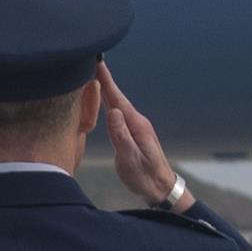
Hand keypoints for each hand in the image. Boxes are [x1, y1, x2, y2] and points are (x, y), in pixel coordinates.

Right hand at [96, 66, 193, 211]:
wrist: (162, 189)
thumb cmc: (145, 177)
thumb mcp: (130, 159)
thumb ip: (121, 136)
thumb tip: (113, 112)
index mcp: (136, 125)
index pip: (116, 98)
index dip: (106, 80)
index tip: (97, 62)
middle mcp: (137, 122)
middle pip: (116, 97)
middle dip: (103, 79)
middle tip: (89, 61)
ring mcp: (136, 127)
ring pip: (116, 104)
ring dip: (105, 89)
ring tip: (92, 76)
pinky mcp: (133, 133)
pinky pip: (118, 112)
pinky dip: (108, 102)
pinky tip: (103, 101)